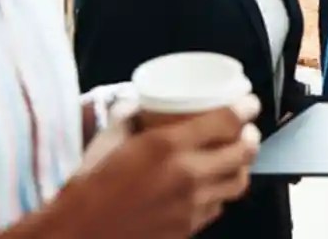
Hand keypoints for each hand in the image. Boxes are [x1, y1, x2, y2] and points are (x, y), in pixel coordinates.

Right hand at [67, 96, 260, 237]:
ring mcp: (191, 206)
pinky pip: (217, 207)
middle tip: (246, 131)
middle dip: (251, 138)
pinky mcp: (188, 229)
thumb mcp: (105, 141)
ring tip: (235, 158)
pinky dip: (219, 194)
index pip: (227, 121)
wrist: (76, 236)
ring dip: (241, 168)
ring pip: (237, 184)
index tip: (249, 103)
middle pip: (243, 153)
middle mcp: (188, 175)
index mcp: (168, 146)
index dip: (246, 109)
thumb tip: (139, 102)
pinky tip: (211, 187)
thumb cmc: (85, 187)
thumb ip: (128, 116)